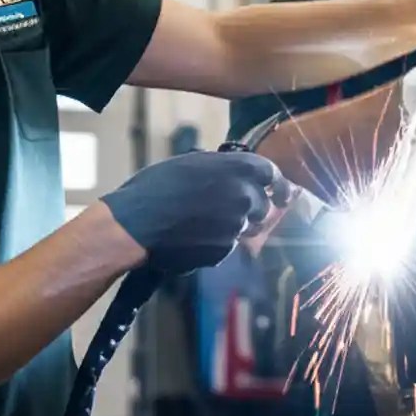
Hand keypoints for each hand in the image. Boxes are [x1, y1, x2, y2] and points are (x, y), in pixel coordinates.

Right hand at [100, 151, 296, 274]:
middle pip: (262, 206)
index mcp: (238, 168)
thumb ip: (222, 169)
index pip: (272, 174)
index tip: (280, 192)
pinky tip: (191, 238)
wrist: (135, 225)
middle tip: (224, 209)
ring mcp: (236, 226)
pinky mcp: (224, 251)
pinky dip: (214, 244)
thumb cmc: (156, 187)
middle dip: (250, 209)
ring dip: (230, 226)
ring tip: (200, 223)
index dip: (277, 184)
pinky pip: (226, 246)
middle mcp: (244, 196)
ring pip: (244, 228)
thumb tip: (235, 176)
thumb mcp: (192, 164)